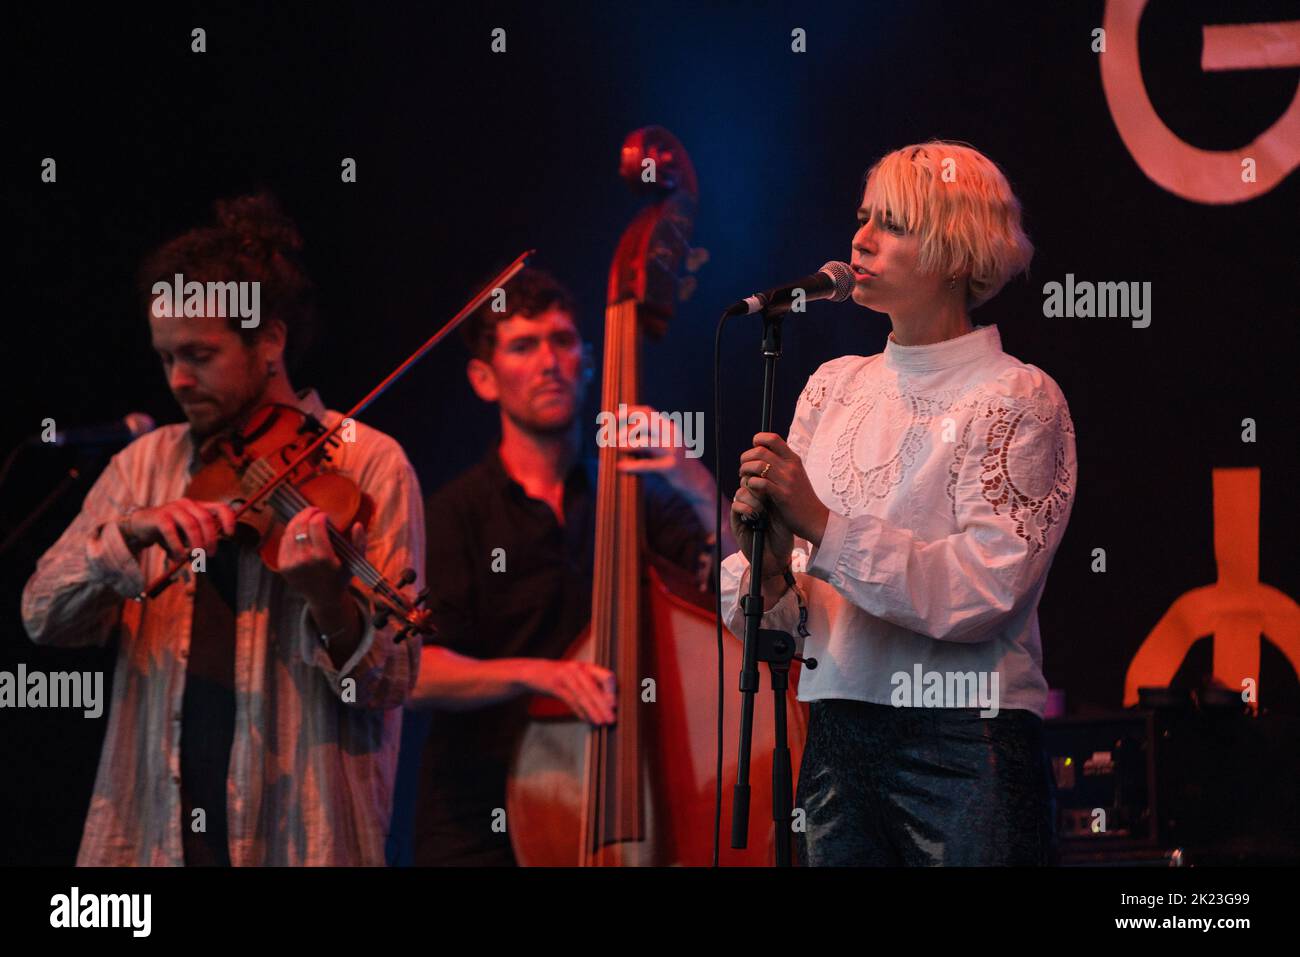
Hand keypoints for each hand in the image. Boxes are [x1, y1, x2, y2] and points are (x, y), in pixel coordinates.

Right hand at [119, 498, 236, 560]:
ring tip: (196, 557)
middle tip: (210, 554)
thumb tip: (212, 550)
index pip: (221, 507)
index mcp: (199, 507)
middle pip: (206, 519)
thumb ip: (200, 539)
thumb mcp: (187, 534)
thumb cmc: (170, 532)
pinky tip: (179, 557)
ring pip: (191, 525)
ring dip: (196, 544)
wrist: (141, 525)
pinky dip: (178, 546)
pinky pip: (171, 531)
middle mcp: (188, 504)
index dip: (229, 520)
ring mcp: (173, 508)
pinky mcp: (159, 517)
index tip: (230, 535)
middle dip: (211, 539)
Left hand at [277, 507, 363, 608]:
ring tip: (306, 518)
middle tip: (314, 511)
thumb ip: (360, 542)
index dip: (319, 515)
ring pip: (290, 531)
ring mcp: (292, 563)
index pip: (316, 525)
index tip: (324, 515)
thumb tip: (358, 525)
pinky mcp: (283, 566)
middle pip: (301, 525)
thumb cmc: (341, 577)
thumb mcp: (355, 562)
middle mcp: (305, 560)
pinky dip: (290, 532)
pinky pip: (284, 542)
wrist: (324, 599)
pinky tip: (298, 530)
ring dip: (298, 520)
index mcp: (323, 557)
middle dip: (307, 513)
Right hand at [523, 659, 615, 725]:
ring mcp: (565, 675)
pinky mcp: (554, 684)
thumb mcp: (578, 678)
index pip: (606, 676)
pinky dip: (580, 711)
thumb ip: (592, 688)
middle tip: (611, 719)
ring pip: (582, 695)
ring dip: (593, 710)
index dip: (611, 691)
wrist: (532, 670)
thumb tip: (609, 705)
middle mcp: (578, 669)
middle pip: (594, 688)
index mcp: (587, 667)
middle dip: (604, 705)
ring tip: (600, 722)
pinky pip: (570, 700)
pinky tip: (586, 719)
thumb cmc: (560, 676)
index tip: (615, 705)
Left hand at [615, 404, 710, 504]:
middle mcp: (672, 435)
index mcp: (669, 427)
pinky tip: (620, 467)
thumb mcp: (661, 446)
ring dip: (627, 444)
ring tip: (615, 447)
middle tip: (611, 436)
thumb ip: (646, 438)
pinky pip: (648, 465)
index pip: (648, 412)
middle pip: (646, 422)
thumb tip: (620, 433)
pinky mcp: (672, 467)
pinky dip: (632, 465)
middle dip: (626, 428)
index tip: (614, 415)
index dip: (630, 411)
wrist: (697, 481)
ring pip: (646, 442)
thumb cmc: (672, 462)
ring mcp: (673, 450)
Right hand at [730, 481, 792, 575]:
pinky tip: (754, 515)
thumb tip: (774, 474)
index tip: (772, 481)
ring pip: (741, 491)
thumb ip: (777, 493)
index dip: (762, 475)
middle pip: (748, 479)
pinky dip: (745, 507)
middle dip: (756, 484)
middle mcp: (754, 500)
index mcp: (766, 495)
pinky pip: (735, 505)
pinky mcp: (737, 520)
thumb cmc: (784, 536)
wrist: (776, 557)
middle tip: (766, 495)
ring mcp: (744, 509)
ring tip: (762, 510)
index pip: (760, 476)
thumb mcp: (784, 512)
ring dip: (752, 497)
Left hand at [738, 432, 829, 544]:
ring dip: (745, 471)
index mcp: (793, 459)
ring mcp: (787, 481)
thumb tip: (761, 454)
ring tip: (744, 478)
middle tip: (743, 468)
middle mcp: (791, 467)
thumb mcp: (795, 475)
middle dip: (746, 457)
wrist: (816, 519)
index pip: (773, 438)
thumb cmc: (801, 498)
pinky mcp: (783, 496)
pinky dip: (751, 484)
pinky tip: (751, 488)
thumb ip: (781, 464)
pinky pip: (760, 483)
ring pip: (758, 466)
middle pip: (760, 451)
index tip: (753, 450)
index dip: (758, 440)